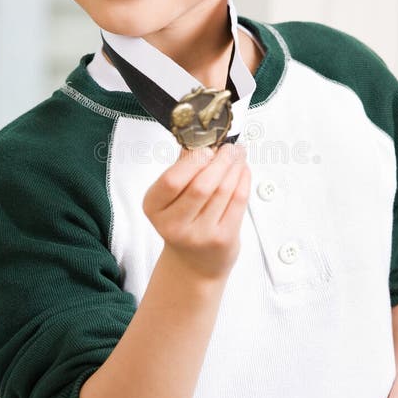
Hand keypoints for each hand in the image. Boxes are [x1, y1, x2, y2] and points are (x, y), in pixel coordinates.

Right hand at [142, 142, 250, 280]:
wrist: (194, 263)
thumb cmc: (183, 220)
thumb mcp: (171, 196)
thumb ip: (183, 166)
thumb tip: (199, 135)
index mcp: (154, 208)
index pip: (172, 180)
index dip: (193, 161)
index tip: (207, 148)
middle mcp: (173, 224)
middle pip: (202, 185)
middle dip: (221, 160)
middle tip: (230, 147)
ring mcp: (199, 235)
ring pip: (224, 191)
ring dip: (235, 167)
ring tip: (238, 155)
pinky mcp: (222, 239)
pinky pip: (238, 202)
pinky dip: (244, 180)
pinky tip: (243, 170)